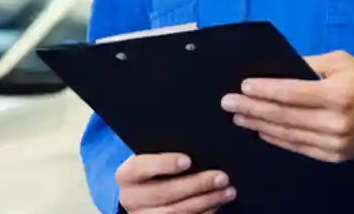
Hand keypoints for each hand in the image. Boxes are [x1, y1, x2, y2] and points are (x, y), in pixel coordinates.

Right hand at [116, 153, 236, 212]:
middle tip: (221, 177)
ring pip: (176, 212)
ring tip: (227, 191)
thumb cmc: (151, 170)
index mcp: (127, 175)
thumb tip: (198, 146)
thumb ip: (166, 152)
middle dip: (196, 185)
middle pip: (164, 193)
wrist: (140, 196)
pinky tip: (217, 204)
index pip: (143, 167)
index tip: (188, 160)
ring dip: (206, 201)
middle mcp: (131, 198)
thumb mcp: (151, 158)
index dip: (165, 164)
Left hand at [220, 50, 353, 162]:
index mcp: (337, 93)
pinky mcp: (334, 156)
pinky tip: (261, 131)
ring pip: (288, 134)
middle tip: (228, 104)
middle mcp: (335, 120)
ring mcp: (335, 142)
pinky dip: (277, 139)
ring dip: (259, 126)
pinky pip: (298, 148)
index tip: (242, 87)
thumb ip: (308, 64)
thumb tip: (276, 68)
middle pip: (284, 116)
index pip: (292, 93)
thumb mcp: (340, 61)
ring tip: (238, 118)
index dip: (264, 91)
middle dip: (252, 109)